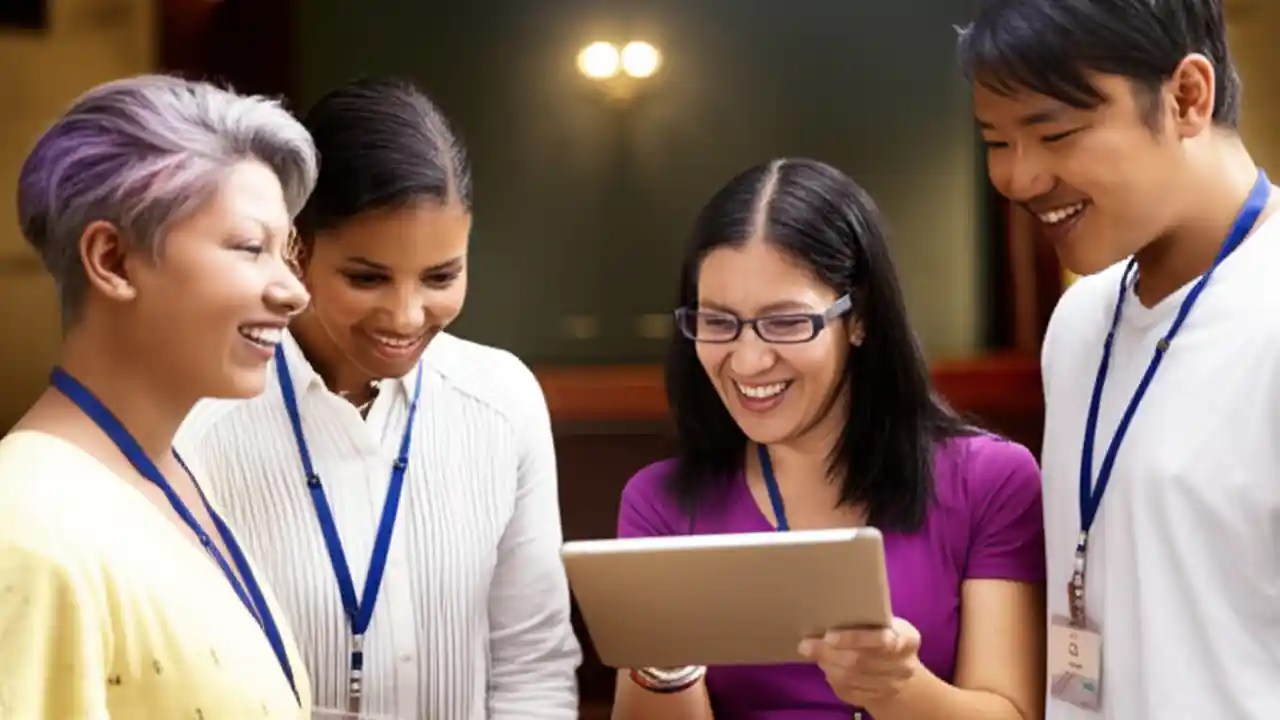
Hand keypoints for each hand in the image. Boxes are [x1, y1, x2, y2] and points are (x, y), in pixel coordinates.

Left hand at [798, 617, 921, 706]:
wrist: (901, 669)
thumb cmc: (886, 634)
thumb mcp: (884, 621)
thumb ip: (865, 616)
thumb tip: (828, 611)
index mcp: (907, 639)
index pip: (881, 640)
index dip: (853, 639)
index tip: (828, 635)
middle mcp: (903, 665)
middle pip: (860, 661)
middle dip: (829, 652)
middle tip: (807, 644)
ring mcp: (891, 685)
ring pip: (851, 677)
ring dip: (828, 664)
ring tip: (812, 652)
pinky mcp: (877, 698)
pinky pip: (849, 691)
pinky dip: (833, 678)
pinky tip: (825, 666)